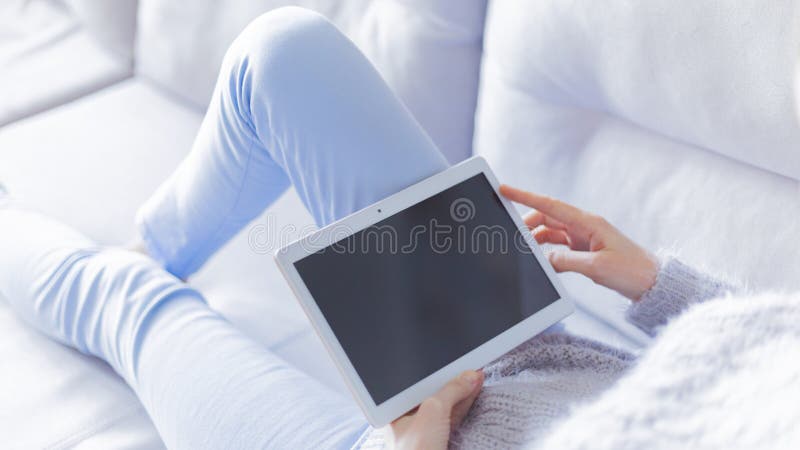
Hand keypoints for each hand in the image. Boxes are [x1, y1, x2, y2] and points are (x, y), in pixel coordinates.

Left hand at [389, 370, 483, 449]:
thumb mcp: (432, 412)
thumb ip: (450, 391)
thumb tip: (467, 376)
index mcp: (395, 412)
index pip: (418, 385)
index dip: (438, 373)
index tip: (456, 365)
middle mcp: (409, 422)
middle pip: (433, 394)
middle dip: (453, 381)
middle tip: (472, 369)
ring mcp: (425, 433)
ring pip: (445, 406)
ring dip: (462, 392)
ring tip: (477, 377)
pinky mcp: (441, 443)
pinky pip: (453, 419)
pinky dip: (464, 407)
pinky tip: (473, 395)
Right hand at [500, 185, 657, 300]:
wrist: (652, 283)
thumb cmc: (632, 271)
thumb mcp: (596, 267)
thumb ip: (566, 261)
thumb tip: (544, 259)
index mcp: (588, 222)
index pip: (550, 205)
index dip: (524, 196)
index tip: (504, 189)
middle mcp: (585, 226)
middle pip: (547, 217)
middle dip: (527, 223)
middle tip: (511, 234)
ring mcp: (584, 238)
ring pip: (551, 232)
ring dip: (536, 239)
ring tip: (523, 250)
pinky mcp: (585, 250)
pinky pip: (559, 246)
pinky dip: (547, 252)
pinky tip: (541, 261)